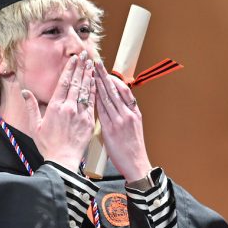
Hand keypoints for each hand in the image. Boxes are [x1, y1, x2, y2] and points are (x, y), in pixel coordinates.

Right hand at [21, 54, 96, 168]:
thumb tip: (25, 92)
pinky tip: (96, 82)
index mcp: (55, 107)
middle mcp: (68, 108)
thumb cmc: (47, 145)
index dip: (70, 69)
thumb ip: (31, 106)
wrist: (62, 161)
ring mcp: (80, 114)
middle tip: (86, 56)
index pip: (64, 83)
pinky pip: (93, 102)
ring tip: (92, 64)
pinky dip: (95, 90)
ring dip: (89, 76)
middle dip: (81, 68)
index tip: (74, 59)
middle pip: (76, 83)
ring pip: (86, 90)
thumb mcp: (35, 125)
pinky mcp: (89, 121)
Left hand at [91, 57, 151, 181]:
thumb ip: (124, 117)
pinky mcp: (111, 128)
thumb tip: (112, 108)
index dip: (114, 79)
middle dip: (104, 75)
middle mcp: (128, 114)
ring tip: (91, 71)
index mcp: (134, 113)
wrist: (136, 164)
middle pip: (115, 90)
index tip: (106, 71)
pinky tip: (90, 91)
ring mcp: (120, 120)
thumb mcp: (133, 129)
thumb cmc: (132, 149)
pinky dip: (97, 99)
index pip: (124, 91)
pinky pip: (103, 110)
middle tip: (97, 62)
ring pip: (108, 97)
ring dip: (98, 83)